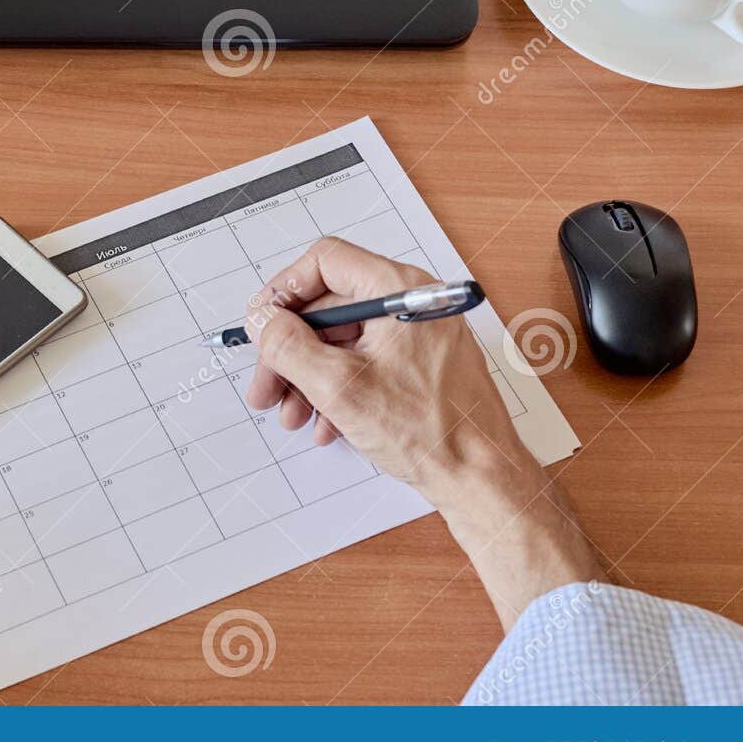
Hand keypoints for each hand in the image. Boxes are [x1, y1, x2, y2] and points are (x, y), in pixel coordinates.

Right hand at [244, 238, 604, 627]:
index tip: (261, 324)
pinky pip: (366, 362)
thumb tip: (262, 319)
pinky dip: (338, 389)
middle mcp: (411, 304)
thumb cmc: (429, 432)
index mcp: (398, 291)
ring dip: (308, 377)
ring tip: (292, 416)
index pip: (325, 262)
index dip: (284, 291)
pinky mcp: (421, 364)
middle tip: (265, 386)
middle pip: (329, 307)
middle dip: (290, 350)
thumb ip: (288, 345)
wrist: (481, 479)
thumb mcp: (337, 386)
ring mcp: (419, 334)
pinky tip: (325, 424)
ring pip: (344, 340)